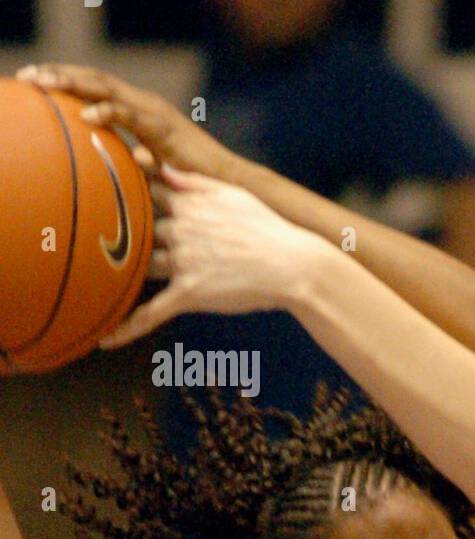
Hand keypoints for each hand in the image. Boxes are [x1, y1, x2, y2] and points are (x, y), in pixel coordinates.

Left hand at [16, 62, 242, 182]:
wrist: (232, 188)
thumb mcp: (153, 173)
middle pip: (95, 79)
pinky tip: (87, 115)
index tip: (34, 83)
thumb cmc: (194, 188)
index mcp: (142, 112)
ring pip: (106, 88)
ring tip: (45, 84)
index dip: (66, 81)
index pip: (98, 87)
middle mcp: (147, 105)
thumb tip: (101, 178)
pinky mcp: (166, 130)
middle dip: (59, 75)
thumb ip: (129, 167)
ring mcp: (156, 114)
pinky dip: (108, 111)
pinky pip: (131, 115)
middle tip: (28, 77)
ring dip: (73, 84)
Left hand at [101, 164, 336, 348]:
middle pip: (134, 228)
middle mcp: (181, 228)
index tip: (101, 189)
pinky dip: (126, 328)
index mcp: (189, 203)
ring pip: (138, 265)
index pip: (143, 192)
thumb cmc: (270, 230)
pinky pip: (152, 312)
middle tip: (86, 234)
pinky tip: (104, 340)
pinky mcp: (191, 292)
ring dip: (116, 273)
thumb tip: (162, 169)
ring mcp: (184, 260)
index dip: (121, 192)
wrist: (294, 265)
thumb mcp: (234, 195)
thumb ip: (194, 182)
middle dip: (116, 232)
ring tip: (89, 280)